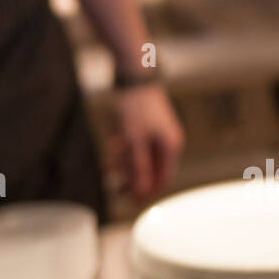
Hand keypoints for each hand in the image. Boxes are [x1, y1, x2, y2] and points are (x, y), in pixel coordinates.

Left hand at [106, 84, 184, 203]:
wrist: (135, 77)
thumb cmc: (136, 109)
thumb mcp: (134, 143)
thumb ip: (138, 168)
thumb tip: (140, 192)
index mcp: (170, 148)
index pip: (163, 180)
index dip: (146, 193)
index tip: (130, 201)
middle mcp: (168, 142)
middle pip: (152, 170)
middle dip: (132, 180)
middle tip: (115, 189)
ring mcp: (158, 133)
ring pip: (142, 158)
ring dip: (125, 165)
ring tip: (107, 169)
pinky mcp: (148, 126)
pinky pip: (137, 146)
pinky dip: (125, 151)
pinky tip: (111, 150)